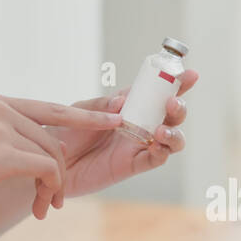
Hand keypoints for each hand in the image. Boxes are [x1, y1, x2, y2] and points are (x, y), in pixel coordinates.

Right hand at [0, 93, 121, 218]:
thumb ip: (9, 139)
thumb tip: (48, 151)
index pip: (52, 108)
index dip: (85, 118)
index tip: (115, 120)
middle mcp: (1, 108)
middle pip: (53, 140)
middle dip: (59, 173)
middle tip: (54, 201)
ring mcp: (1, 127)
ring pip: (52, 156)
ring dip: (54, 187)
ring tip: (44, 208)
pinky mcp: (1, 152)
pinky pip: (46, 169)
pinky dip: (51, 189)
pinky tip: (42, 205)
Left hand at [49, 70, 198, 197]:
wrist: (51, 163)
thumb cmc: (63, 134)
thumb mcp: (78, 111)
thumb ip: (100, 105)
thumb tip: (122, 102)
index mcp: (127, 106)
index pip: (155, 92)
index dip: (175, 83)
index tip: (190, 74)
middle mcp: (138, 124)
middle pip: (170, 114)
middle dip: (179, 106)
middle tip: (171, 102)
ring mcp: (137, 145)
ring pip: (171, 138)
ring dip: (174, 132)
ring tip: (162, 130)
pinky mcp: (132, 165)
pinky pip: (155, 159)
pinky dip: (162, 152)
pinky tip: (157, 145)